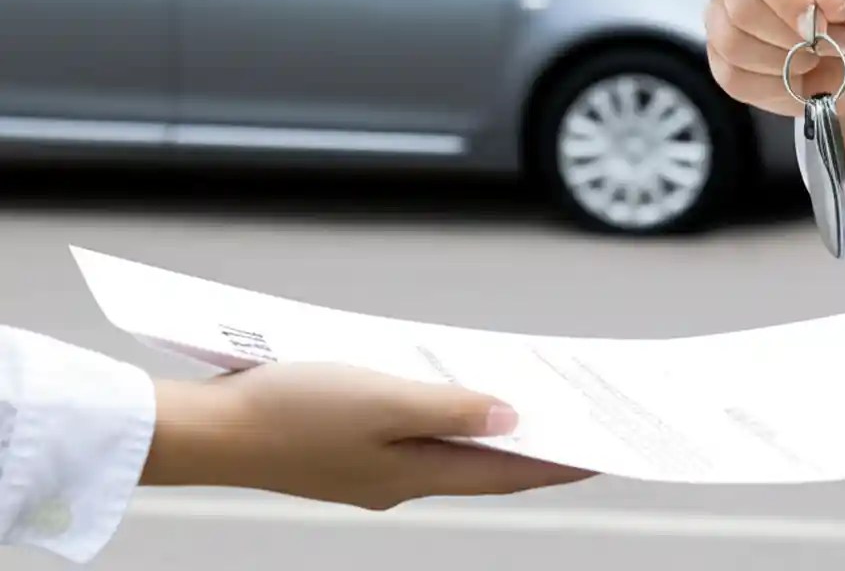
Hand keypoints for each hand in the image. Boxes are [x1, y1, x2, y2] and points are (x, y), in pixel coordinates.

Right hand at [143, 363, 595, 509]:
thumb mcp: (384, 400)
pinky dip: (443, 418)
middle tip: (579, 423)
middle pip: (483, 463)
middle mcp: (400, 479)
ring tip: (530, 402)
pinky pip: (412, 435)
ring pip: (448, 449)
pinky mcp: (346, 449)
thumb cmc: (292, 411)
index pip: (507, 472)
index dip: (559, 462)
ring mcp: (372, 468)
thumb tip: (513, 418)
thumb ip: (452, 410)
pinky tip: (449, 392)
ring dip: (489, 428)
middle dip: (533, 446)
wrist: (210, 431)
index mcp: (415, 475)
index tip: (606, 454)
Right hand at [706, 0, 844, 186]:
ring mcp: (722, 15)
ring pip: (734, 47)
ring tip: (816, 58)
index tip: (820, 24)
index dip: (788, 0)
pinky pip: (734, 79)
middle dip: (793, 40)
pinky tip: (797, 77)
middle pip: (743, 10)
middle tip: (830, 44)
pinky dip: (775, 88)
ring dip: (786, 65)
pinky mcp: (720, 57)